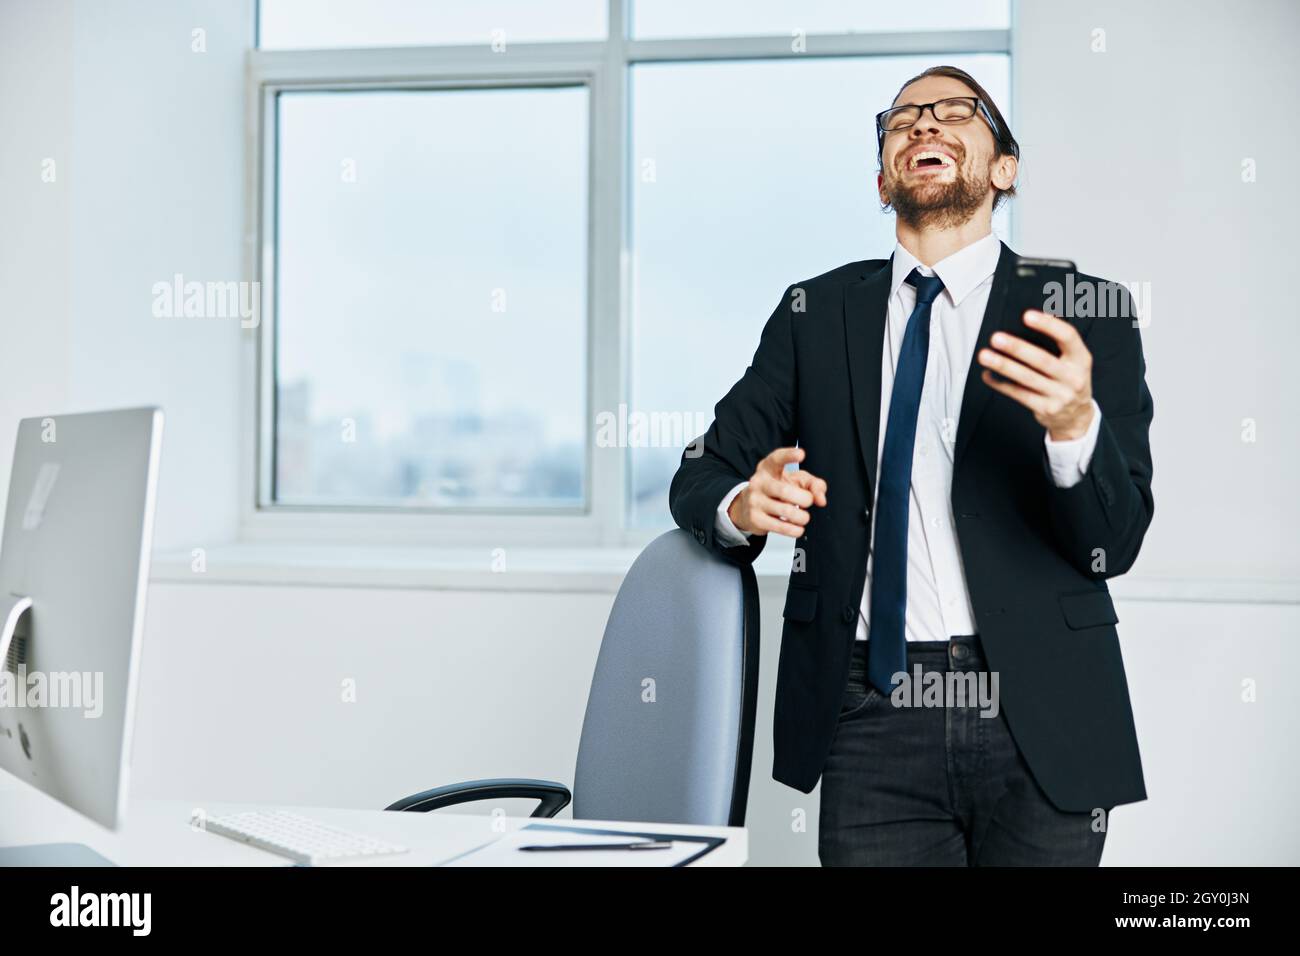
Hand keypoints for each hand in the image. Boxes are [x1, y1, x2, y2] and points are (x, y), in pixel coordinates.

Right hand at [729, 446, 827, 537]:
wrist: (749, 508)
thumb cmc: (777, 490)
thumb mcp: (796, 481)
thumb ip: (814, 485)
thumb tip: (821, 499)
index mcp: (768, 468)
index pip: (777, 458)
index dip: (789, 455)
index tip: (801, 454)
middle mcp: (758, 482)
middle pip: (786, 491)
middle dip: (805, 499)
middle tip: (808, 502)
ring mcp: (754, 501)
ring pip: (786, 511)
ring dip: (802, 517)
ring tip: (803, 517)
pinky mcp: (755, 519)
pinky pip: (780, 527)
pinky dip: (795, 530)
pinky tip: (797, 528)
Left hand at [977, 310, 1094, 439]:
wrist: (1077, 416)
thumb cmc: (1070, 380)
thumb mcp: (1074, 360)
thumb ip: (1059, 341)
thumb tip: (1045, 313)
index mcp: (1081, 359)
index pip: (1068, 337)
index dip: (1048, 325)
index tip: (1027, 316)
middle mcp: (1073, 378)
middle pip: (1042, 360)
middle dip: (1017, 348)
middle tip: (997, 338)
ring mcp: (1060, 396)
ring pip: (1027, 378)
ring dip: (1003, 366)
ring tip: (985, 355)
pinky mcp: (1045, 409)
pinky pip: (1018, 395)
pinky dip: (1000, 384)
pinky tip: (988, 374)